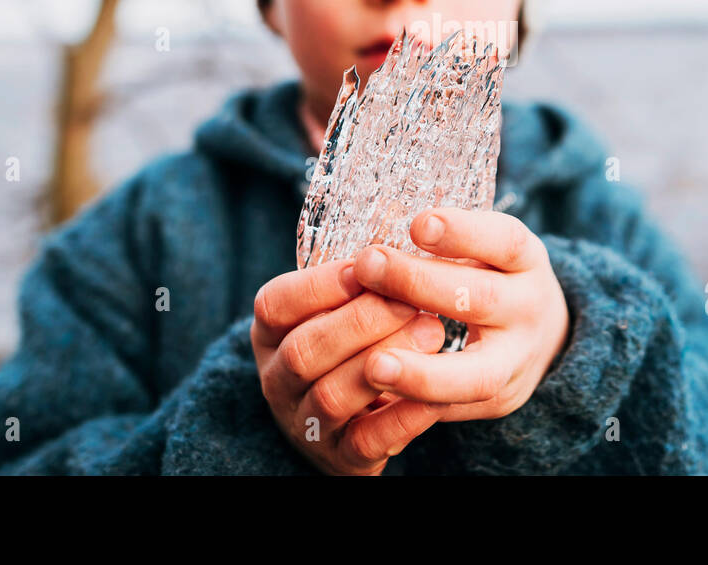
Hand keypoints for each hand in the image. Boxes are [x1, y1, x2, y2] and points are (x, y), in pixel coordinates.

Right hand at [250, 260, 447, 474]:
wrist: (351, 425)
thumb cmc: (349, 347)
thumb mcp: (336, 311)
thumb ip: (356, 285)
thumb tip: (397, 250)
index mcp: (271, 335)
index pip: (275, 305)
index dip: (318, 285)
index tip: (365, 266)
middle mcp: (278, 380)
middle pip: (303, 351)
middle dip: (360, 322)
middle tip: (412, 302)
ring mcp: (305, 423)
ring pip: (331, 396)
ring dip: (384, 361)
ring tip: (432, 334)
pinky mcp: (342, 458)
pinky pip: (368, 440)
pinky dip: (404, 417)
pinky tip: (436, 393)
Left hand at [352, 208, 570, 421]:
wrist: (542, 334)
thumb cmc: (492, 276)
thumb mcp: (485, 247)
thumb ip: (443, 238)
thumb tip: (377, 220)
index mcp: (526, 261)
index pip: (504, 241)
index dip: (464, 233)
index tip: (418, 224)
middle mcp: (529, 309)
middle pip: (482, 300)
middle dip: (420, 285)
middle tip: (367, 265)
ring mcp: (519, 360)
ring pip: (477, 375)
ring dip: (422, 372)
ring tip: (373, 364)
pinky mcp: (500, 400)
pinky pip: (456, 410)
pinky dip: (415, 405)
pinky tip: (379, 397)